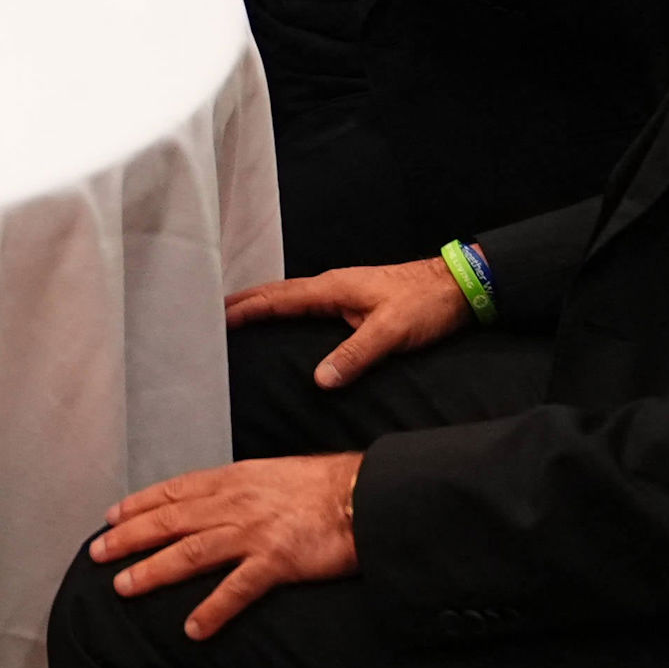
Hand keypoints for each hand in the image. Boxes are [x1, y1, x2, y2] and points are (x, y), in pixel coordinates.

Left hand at [88, 453, 365, 636]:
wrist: (366, 495)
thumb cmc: (325, 486)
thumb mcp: (273, 474)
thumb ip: (241, 488)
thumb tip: (217, 499)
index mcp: (235, 480)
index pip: (174, 491)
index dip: (139, 504)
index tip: (111, 516)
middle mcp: (236, 503)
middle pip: (170, 521)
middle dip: (129, 537)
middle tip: (98, 553)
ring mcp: (254, 532)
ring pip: (191, 552)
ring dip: (154, 571)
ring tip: (124, 588)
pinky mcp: (277, 561)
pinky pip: (237, 589)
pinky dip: (212, 609)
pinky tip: (193, 628)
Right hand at [222, 256, 467, 386]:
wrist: (457, 285)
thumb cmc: (425, 304)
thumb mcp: (391, 332)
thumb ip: (355, 355)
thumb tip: (319, 381)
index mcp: (333, 288)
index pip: (279, 299)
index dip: (247, 308)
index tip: (214, 316)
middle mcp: (331, 286)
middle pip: (277, 293)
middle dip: (244, 302)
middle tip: (211, 314)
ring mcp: (342, 291)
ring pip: (290, 296)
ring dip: (261, 304)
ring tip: (235, 316)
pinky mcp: (352, 300)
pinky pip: (306, 304)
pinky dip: (283, 309)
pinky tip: (281, 320)